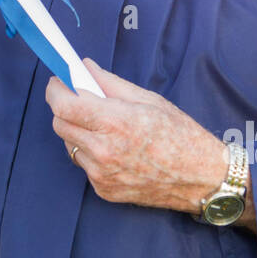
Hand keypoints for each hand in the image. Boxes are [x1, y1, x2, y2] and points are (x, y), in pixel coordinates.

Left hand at [46, 59, 235, 215]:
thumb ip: (109, 83)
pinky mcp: (104, 190)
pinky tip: (114, 150)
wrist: (201, 177)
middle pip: (59, 124)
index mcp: (115, 122)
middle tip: (81, 100)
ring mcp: (102, 174)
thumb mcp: (147, 99)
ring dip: (78, 131)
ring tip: (104, 128)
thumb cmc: (180, 134)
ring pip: (70, 144)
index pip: (63, 105)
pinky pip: (84, 164)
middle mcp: (104, 150)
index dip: (55, 90)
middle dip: (65, 108)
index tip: (58, 82)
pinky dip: (91, 153)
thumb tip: (83, 67)